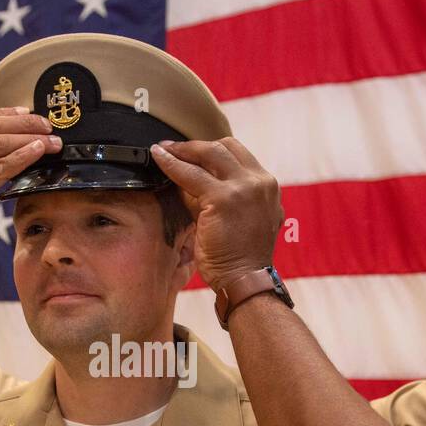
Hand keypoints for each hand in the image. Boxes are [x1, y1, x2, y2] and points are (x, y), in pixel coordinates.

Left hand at [150, 137, 282, 291]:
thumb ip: (219, 197)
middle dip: (196, 146)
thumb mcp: (238, 219)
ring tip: (162, 150)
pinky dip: (171, 164)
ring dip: (182, 150)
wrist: (245, 280)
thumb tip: (187, 181)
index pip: (238, 155)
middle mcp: (260, 183)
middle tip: (172, 148)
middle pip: (225, 147)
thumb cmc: (239, 258)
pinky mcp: (224, 198)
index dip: (212, 151)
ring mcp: (245, 188)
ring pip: (209, 154)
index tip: (191, 152)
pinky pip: (190, 174)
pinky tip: (158, 158)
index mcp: (267, 187)